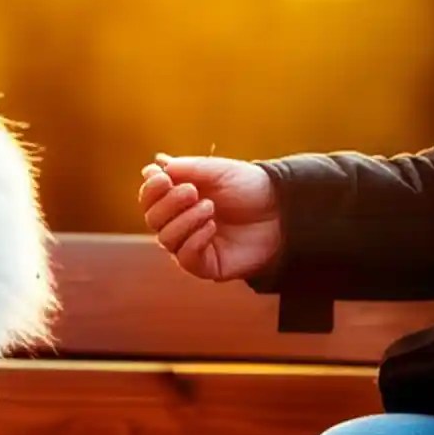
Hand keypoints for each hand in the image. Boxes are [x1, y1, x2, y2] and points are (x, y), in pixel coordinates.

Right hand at [138, 154, 281, 280]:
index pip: (149, 199)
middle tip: (192, 192)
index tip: (164, 179)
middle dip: (168, 204)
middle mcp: (182, 223)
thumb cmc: (250, 187)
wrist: (283, 209)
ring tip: (210, 209)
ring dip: (184, 221)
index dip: (150, 190)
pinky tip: (211, 228)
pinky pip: (185, 259)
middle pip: (153, 220)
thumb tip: (151, 168)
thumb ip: (184, 168)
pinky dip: (194, 241)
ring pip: (166, 240)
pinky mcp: (207, 265)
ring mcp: (193, 245)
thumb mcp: (217, 169)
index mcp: (179, 199)